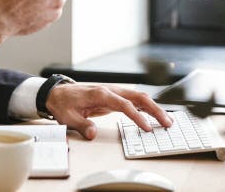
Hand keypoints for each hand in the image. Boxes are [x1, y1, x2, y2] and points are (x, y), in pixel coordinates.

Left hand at [44, 83, 172, 139]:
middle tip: (167, 122)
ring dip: (154, 108)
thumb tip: (93, 133)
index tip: (147, 128)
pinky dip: (146, 107)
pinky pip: (133, 100)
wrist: (58, 93)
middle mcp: (110, 90)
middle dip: (155, 109)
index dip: (137, 116)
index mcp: (100, 93)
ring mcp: (114, 92)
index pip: (125, 105)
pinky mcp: (114, 97)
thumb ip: (82, 125)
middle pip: (138, 97)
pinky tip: (154, 115)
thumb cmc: (64, 103)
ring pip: (139, 97)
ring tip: (166, 121)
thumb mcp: (67, 117)